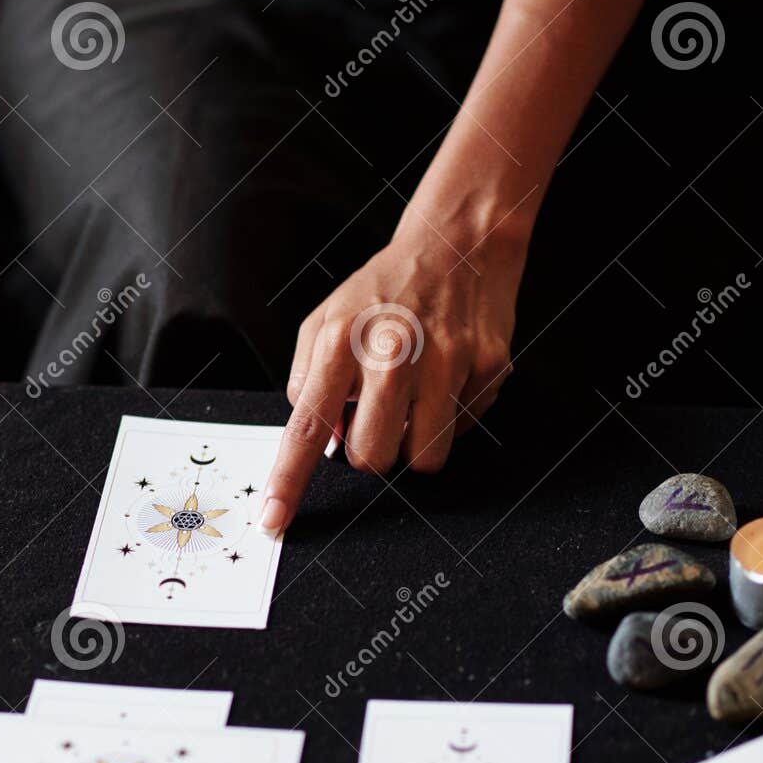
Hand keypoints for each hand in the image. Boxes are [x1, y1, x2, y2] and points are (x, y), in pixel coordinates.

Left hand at [259, 201, 529, 532]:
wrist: (458, 241)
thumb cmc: (385, 289)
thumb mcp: (326, 322)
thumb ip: (309, 383)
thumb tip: (326, 442)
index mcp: (341, 340)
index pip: (306, 427)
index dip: (288, 482)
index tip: (274, 521)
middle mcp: (393, 351)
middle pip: (372, 457)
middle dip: (371, 450)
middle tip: (378, 415)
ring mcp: (446, 361)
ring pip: (423, 458)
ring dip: (414, 442)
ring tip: (414, 401)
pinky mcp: (488, 367)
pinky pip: (462, 430)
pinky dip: (450, 415)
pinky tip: (447, 377)